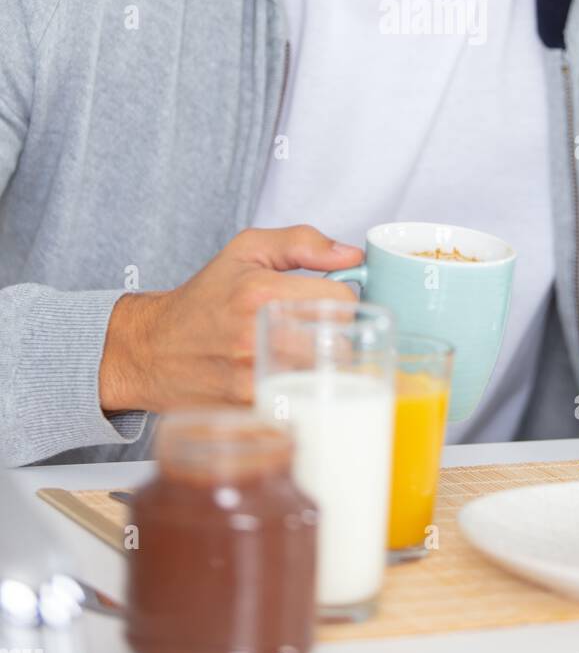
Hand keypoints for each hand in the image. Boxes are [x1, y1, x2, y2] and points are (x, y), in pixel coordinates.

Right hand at [99, 225, 362, 412]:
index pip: (342, 301)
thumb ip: (303, 242)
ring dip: (324, 367)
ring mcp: (252, 379)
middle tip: (317, 332)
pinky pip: (301, 403)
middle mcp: (257, 336)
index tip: (327, 304)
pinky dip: (302, 393)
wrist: (153, 348)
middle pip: (340, 343)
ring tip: (304, 356)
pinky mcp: (248, 410)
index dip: (341, 300)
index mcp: (261, 292)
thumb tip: (351, 256)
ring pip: (325, 377)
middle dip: (336, 336)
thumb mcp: (247, 250)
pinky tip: (287, 380)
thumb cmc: (205, 298)